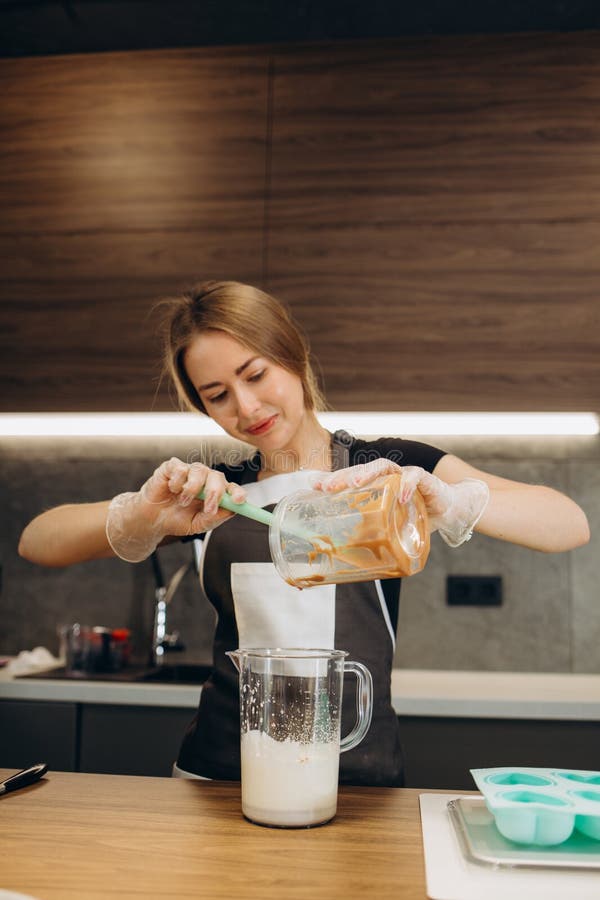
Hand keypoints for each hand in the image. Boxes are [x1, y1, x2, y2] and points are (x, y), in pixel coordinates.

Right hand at [106, 458, 245, 561]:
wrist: (153, 519)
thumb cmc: (177, 519)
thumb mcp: (199, 524)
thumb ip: (216, 518)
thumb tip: (233, 510)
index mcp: (215, 493)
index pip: (232, 488)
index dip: (237, 493)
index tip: (239, 501)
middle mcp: (205, 479)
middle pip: (218, 477)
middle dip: (215, 493)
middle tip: (208, 508)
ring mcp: (189, 472)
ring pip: (200, 471)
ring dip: (192, 490)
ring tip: (183, 502)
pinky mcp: (173, 467)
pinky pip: (180, 468)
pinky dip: (177, 482)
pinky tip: (172, 489)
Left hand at [311, 458, 488, 547]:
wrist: (451, 510)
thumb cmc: (417, 517)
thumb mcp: (393, 529)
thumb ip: (375, 537)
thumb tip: (346, 564)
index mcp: (377, 485)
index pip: (351, 479)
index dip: (333, 480)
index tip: (314, 486)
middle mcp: (388, 476)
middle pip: (361, 470)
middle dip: (344, 476)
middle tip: (328, 487)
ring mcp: (405, 474)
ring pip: (383, 466)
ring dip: (368, 473)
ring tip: (356, 484)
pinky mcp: (425, 479)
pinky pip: (415, 477)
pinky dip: (407, 484)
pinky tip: (400, 495)